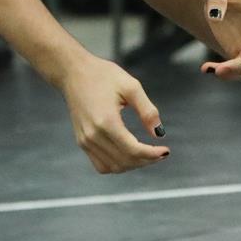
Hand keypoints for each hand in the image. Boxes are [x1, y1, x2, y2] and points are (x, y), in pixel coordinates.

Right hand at [58, 55, 168, 173]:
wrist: (74, 73)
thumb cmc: (103, 76)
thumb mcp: (131, 86)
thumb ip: (147, 111)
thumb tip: (159, 134)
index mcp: (106, 121)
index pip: (133, 150)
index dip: (152, 154)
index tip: (166, 151)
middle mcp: (93, 135)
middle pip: (125, 161)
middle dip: (146, 160)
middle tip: (159, 152)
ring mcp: (85, 141)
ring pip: (113, 167)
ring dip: (133, 165)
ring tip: (146, 154)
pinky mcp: (81, 142)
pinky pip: (101, 165)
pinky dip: (117, 165)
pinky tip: (128, 155)